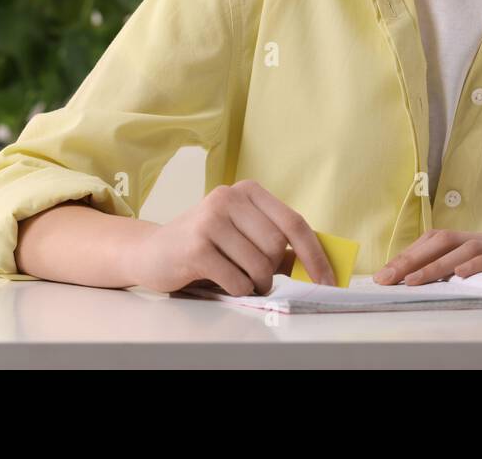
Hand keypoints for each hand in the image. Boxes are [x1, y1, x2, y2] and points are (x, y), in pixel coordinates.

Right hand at [126, 179, 335, 294]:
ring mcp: (210, 220)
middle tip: (257, 278)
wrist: (152, 252)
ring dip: (255, 284)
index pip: (295, 223)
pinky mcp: (196, 246)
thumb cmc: (207, 246)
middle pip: (276, 247)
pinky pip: (237, 280)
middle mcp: (229, 198)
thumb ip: (279, 248)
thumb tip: (319, 265)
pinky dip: (237, 290)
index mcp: (248, 191)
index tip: (329, 281)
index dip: (315, 255)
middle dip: (272, 272)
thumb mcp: (244, 238)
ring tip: (237, 278)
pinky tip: (221, 281)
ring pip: (259, 266)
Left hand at [372, 219, 481, 285]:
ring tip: (410, 283)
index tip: (388, 273)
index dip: (412, 255)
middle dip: (409, 260)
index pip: (441, 242)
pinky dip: (476, 266)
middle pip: (441, 241)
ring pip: (462, 249)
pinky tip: (459, 277)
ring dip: (432, 266)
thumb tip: (466, 288)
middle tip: (383, 280)